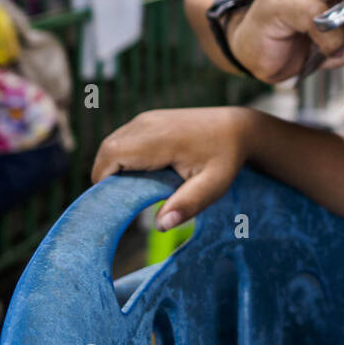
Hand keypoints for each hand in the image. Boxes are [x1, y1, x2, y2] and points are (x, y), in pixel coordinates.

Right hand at [92, 107, 254, 229]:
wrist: (238, 128)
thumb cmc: (226, 158)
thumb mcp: (214, 185)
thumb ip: (188, 204)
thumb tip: (161, 225)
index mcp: (160, 139)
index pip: (111, 155)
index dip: (105, 181)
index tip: (118, 203)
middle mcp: (147, 123)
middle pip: (106, 151)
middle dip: (108, 178)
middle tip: (127, 200)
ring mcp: (146, 119)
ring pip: (111, 145)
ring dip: (115, 168)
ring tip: (138, 188)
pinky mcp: (148, 120)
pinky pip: (123, 140)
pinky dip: (124, 158)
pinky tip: (146, 173)